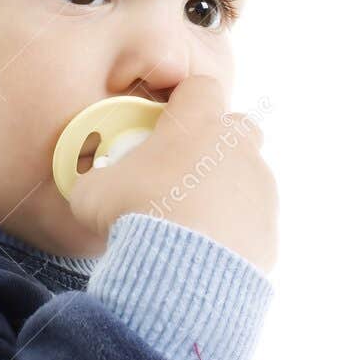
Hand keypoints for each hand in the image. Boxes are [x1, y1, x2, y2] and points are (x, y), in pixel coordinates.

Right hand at [65, 74, 278, 274]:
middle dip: (216, 143)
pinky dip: (233, 232)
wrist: (178, 272)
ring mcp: (258, 188)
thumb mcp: (92, 191)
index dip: (184, 103)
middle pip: (237, 128)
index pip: (201, 87)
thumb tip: (95, 184)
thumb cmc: (133, 217)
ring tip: (190, 223)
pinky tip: (204, 251)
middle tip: (183, 172)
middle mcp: (235, 148)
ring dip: (224, 192)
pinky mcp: (267, 229)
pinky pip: (252, 222)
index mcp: (196, 124)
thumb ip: (100, 177)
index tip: (166, 125)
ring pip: (248, 177)